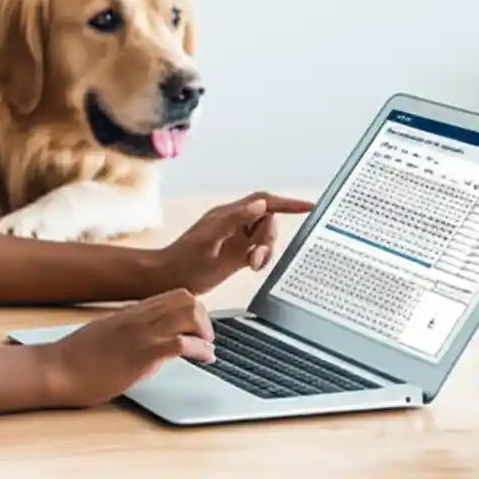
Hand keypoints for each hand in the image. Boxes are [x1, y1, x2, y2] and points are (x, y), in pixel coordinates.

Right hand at [37, 289, 214, 407]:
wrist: (57, 370)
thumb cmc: (76, 359)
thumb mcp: (106, 336)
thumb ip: (130, 335)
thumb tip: (151, 345)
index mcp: (130, 313)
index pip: (172, 295)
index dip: (191, 310)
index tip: (195, 329)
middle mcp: (138, 318)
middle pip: (186, 298)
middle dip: (203, 318)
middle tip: (204, 339)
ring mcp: (141, 334)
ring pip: (189, 313)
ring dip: (205, 332)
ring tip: (205, 350)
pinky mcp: (142, 354)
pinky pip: (182, 343)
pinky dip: (200, 350)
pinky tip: (203, 360)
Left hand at [159, 191, 315, 294]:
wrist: (169, 278)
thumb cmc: (185, 258)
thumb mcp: (210, 238)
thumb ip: (235, 219)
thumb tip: (261, 205)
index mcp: (228, 214)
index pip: (264, 202)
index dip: (287, 203)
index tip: (309, 207)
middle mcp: (234, 223)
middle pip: (268, 221)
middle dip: (269, 237)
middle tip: (256, 255)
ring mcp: (236, 239)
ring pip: (266, 238)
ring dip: (265, 250)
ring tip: (252, 264)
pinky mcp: (236, 255)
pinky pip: (260, 252)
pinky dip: (262, 259)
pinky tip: (253, 267)